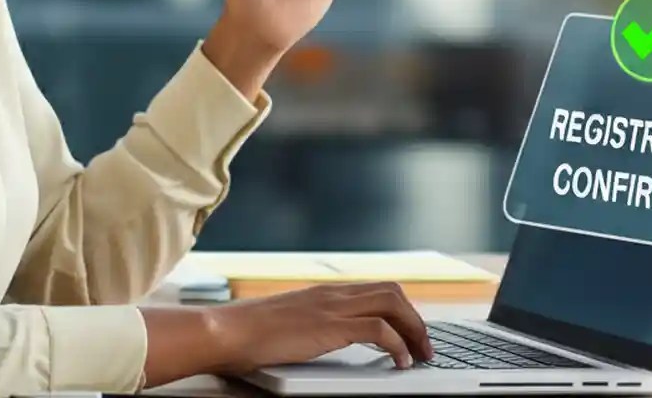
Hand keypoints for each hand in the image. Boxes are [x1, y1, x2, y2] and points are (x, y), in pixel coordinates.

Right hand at [205, 282, 433, 373]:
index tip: (410, 333)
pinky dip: (398, 346)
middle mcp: (332, 293)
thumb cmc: (248, 333)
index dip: (401, 310)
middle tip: (424, 346)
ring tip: (420, 355)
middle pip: (393, 291)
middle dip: (415, 318)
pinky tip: (400, 363)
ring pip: (392, 303)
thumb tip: (323, 336)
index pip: (376, 289)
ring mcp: (332, 307)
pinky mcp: (330, 325)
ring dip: (414, 329)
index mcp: (324, 292)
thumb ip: (310, 323)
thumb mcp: (287, 322)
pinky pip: (379, 329)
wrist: (228, 332)